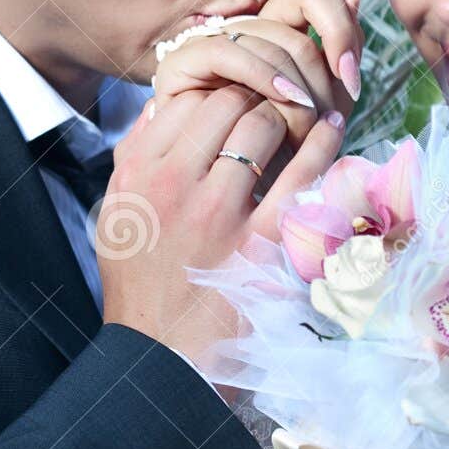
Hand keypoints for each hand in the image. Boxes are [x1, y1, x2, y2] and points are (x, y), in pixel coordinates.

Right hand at [98, 85, 346, 362]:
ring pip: (261, 124)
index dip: (216, 92)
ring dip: (285, 115)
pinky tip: (332, 125)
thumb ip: (133, 158)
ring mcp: (218, 211)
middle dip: (253, 98)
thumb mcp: (116, 215)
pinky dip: (322, 140)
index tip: (234, 102)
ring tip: (298, 116)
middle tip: (269, 108)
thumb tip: (161, 104)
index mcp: (138, 174)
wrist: (161, 355)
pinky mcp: (261, 240)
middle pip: (226, 102)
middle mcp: (173, 184)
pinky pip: (301, 171)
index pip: (185, 100)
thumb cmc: (141, 282)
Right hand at [152, 0, 363, 158]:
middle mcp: (242, 28)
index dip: (341, 27)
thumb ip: (341, 46)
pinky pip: (226, 51)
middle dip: (322, 76)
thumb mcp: (325, 100)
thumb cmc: (283, 153)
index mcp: (277, 28)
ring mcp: (209, 41)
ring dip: (296, 87)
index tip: (351, 79)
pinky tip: (285, 101)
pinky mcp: (179, 63)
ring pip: (268, 39)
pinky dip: (263, 75)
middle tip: (328, 120)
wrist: (237, 196)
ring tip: (306, 127)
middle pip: (296, 25)